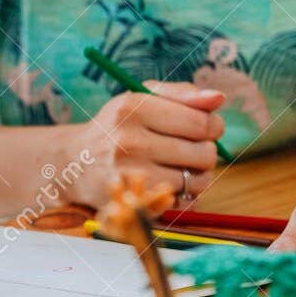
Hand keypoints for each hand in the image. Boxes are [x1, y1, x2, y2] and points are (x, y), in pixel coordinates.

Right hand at [73, 82, 225, 209]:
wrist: (76, 163)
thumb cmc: (117, 126)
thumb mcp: (141, 98)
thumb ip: (181, 94)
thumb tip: (219, 98)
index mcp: (134, 108)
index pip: (201, 122)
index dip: (214, 126)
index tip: (208, 128)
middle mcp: (130, 141)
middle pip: (204, 153)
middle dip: (206, 151)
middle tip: (192, 148)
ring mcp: (130, 174)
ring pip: (197, 181)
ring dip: (198, 176)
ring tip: (182, 167)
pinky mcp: (132, 200)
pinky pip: (183, 202)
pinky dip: (185, 195)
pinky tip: (170, 183)